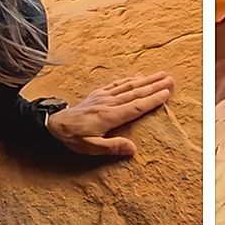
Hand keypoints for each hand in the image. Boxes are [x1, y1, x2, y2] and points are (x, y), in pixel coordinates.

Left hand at [46, 72, 173, 155]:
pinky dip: (129, 79)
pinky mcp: (98, 94)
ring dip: (146, 80)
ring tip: (161, 74)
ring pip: (129, 86)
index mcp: (109, 116)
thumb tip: (133, 149)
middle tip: (170, 79)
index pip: (136, 107)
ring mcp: (103, 96)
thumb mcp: (90, 147)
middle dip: (154, 85)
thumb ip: (111, 147)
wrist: (53, 123)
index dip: (152, 100)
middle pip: (136, 93)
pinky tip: (137, 76)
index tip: (166, 93)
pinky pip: (117, 84)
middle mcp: (109, 103)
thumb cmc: (73, 137)